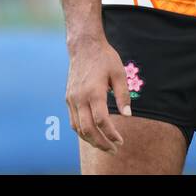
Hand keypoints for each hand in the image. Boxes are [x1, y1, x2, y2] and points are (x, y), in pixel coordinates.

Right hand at [65, 35, 132, 153]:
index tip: (120, 141)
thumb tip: (127, 115)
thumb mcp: (119, 73)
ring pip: (77, 128)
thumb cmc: (104, 58)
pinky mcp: (68, 98)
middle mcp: (80, 97)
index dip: (111, 134)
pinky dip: (82, 131)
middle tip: (113, 150)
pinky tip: (93, 134)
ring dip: (90, 140)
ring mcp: (71, 99)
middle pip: (87, 129)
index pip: (101, 120)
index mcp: (94, 91)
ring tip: (104, 146)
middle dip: (101, 143)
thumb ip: (123, 95)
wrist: (84, 46)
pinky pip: (73, 121)